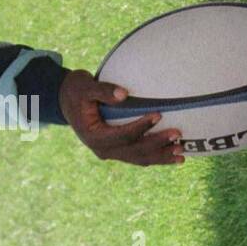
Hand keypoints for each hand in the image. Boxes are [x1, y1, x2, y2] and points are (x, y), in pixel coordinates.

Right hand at [59, 69, 184, 165]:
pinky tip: (172, 157)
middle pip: (134, 151)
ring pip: (139, 159)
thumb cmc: (76, 90)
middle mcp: (102, 149)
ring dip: (160, 157)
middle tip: (178, 134)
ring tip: (182, 154)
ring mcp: (110, 152)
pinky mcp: (116, 150)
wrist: (65, 100)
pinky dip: (155, 157)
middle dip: (157, 145)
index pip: (122, 135)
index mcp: (94, 136)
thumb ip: (103, 90)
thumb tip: (124, 94)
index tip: (159, 115)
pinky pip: (138, 156)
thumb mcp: (85, 86)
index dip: (141, 127)